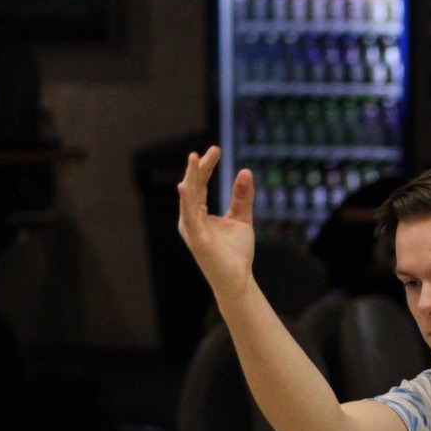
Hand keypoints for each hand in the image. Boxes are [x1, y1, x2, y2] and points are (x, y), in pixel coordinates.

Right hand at [176, 144, 255, 305]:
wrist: (238, 281)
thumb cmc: (236, 254)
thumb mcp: (241, 220)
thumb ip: (242, 197)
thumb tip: (245, 171)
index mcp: (199, 212)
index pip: (200, 183)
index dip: (207, 166)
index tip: (216, 149)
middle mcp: (190, 218)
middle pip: (193, 186)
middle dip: (200, 167)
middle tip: (212, 150)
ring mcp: (192, 228)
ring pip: (189, 197)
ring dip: (192, 177)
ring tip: (194, 158)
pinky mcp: (196, 239)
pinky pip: (190, 217)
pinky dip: (186, 201)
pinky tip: (184, 186)